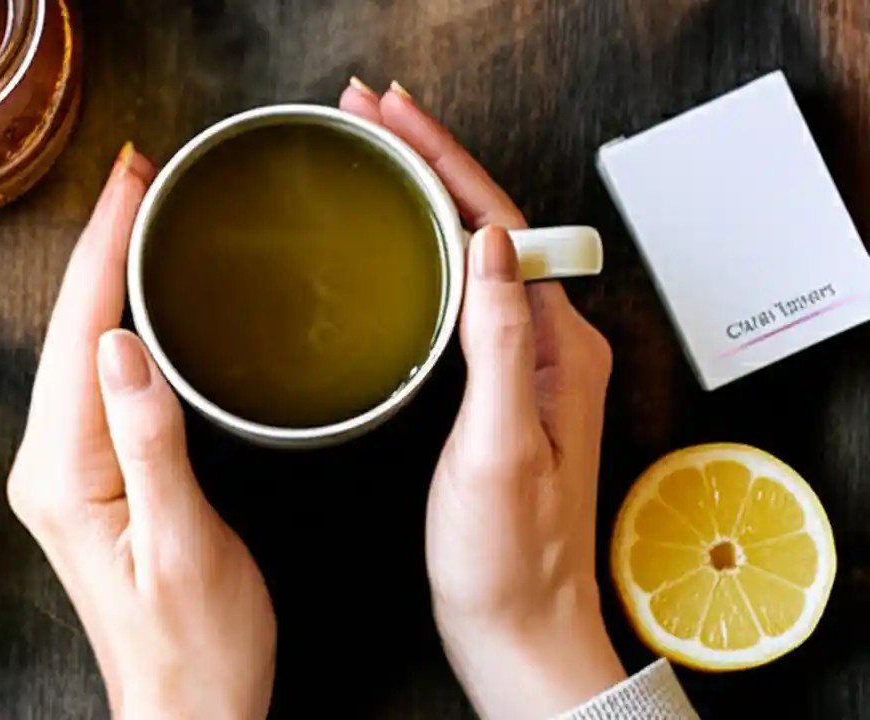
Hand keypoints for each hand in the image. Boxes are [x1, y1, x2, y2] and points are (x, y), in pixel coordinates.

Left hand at [7, 145, 276, 719]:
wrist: (185, 709)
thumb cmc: (195, 644)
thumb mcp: (184, 544)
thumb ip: (149, 443)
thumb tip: (120, 344)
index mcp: (69, 472)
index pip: (82, 333)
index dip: (106, 249)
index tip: (134, 183)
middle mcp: (51, 462)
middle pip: (68, 328)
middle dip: (101, 242)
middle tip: (141, 174)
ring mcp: (66, 470)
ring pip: (77, 346)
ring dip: (104, 274)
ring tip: (137, 213)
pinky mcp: (88, 478)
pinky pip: (92, 378)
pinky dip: (112, 321)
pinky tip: (132, 298)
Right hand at [341, 80, 624, 717]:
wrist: (519, 630)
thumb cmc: (508, 558)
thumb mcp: (501, 449)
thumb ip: (498, 343)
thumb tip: (488, 241)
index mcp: (555, 347)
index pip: (500, 223)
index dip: (444, 160)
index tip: (391, 117)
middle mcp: (547, 345)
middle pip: (487, 225)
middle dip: (429, 160)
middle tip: (366, 117)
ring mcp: (522, 366)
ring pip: (472, 254)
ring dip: (426, 197)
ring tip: (375, 156)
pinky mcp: (496, 389)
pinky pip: (460, 296)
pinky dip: (423, 252)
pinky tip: (394, 246)